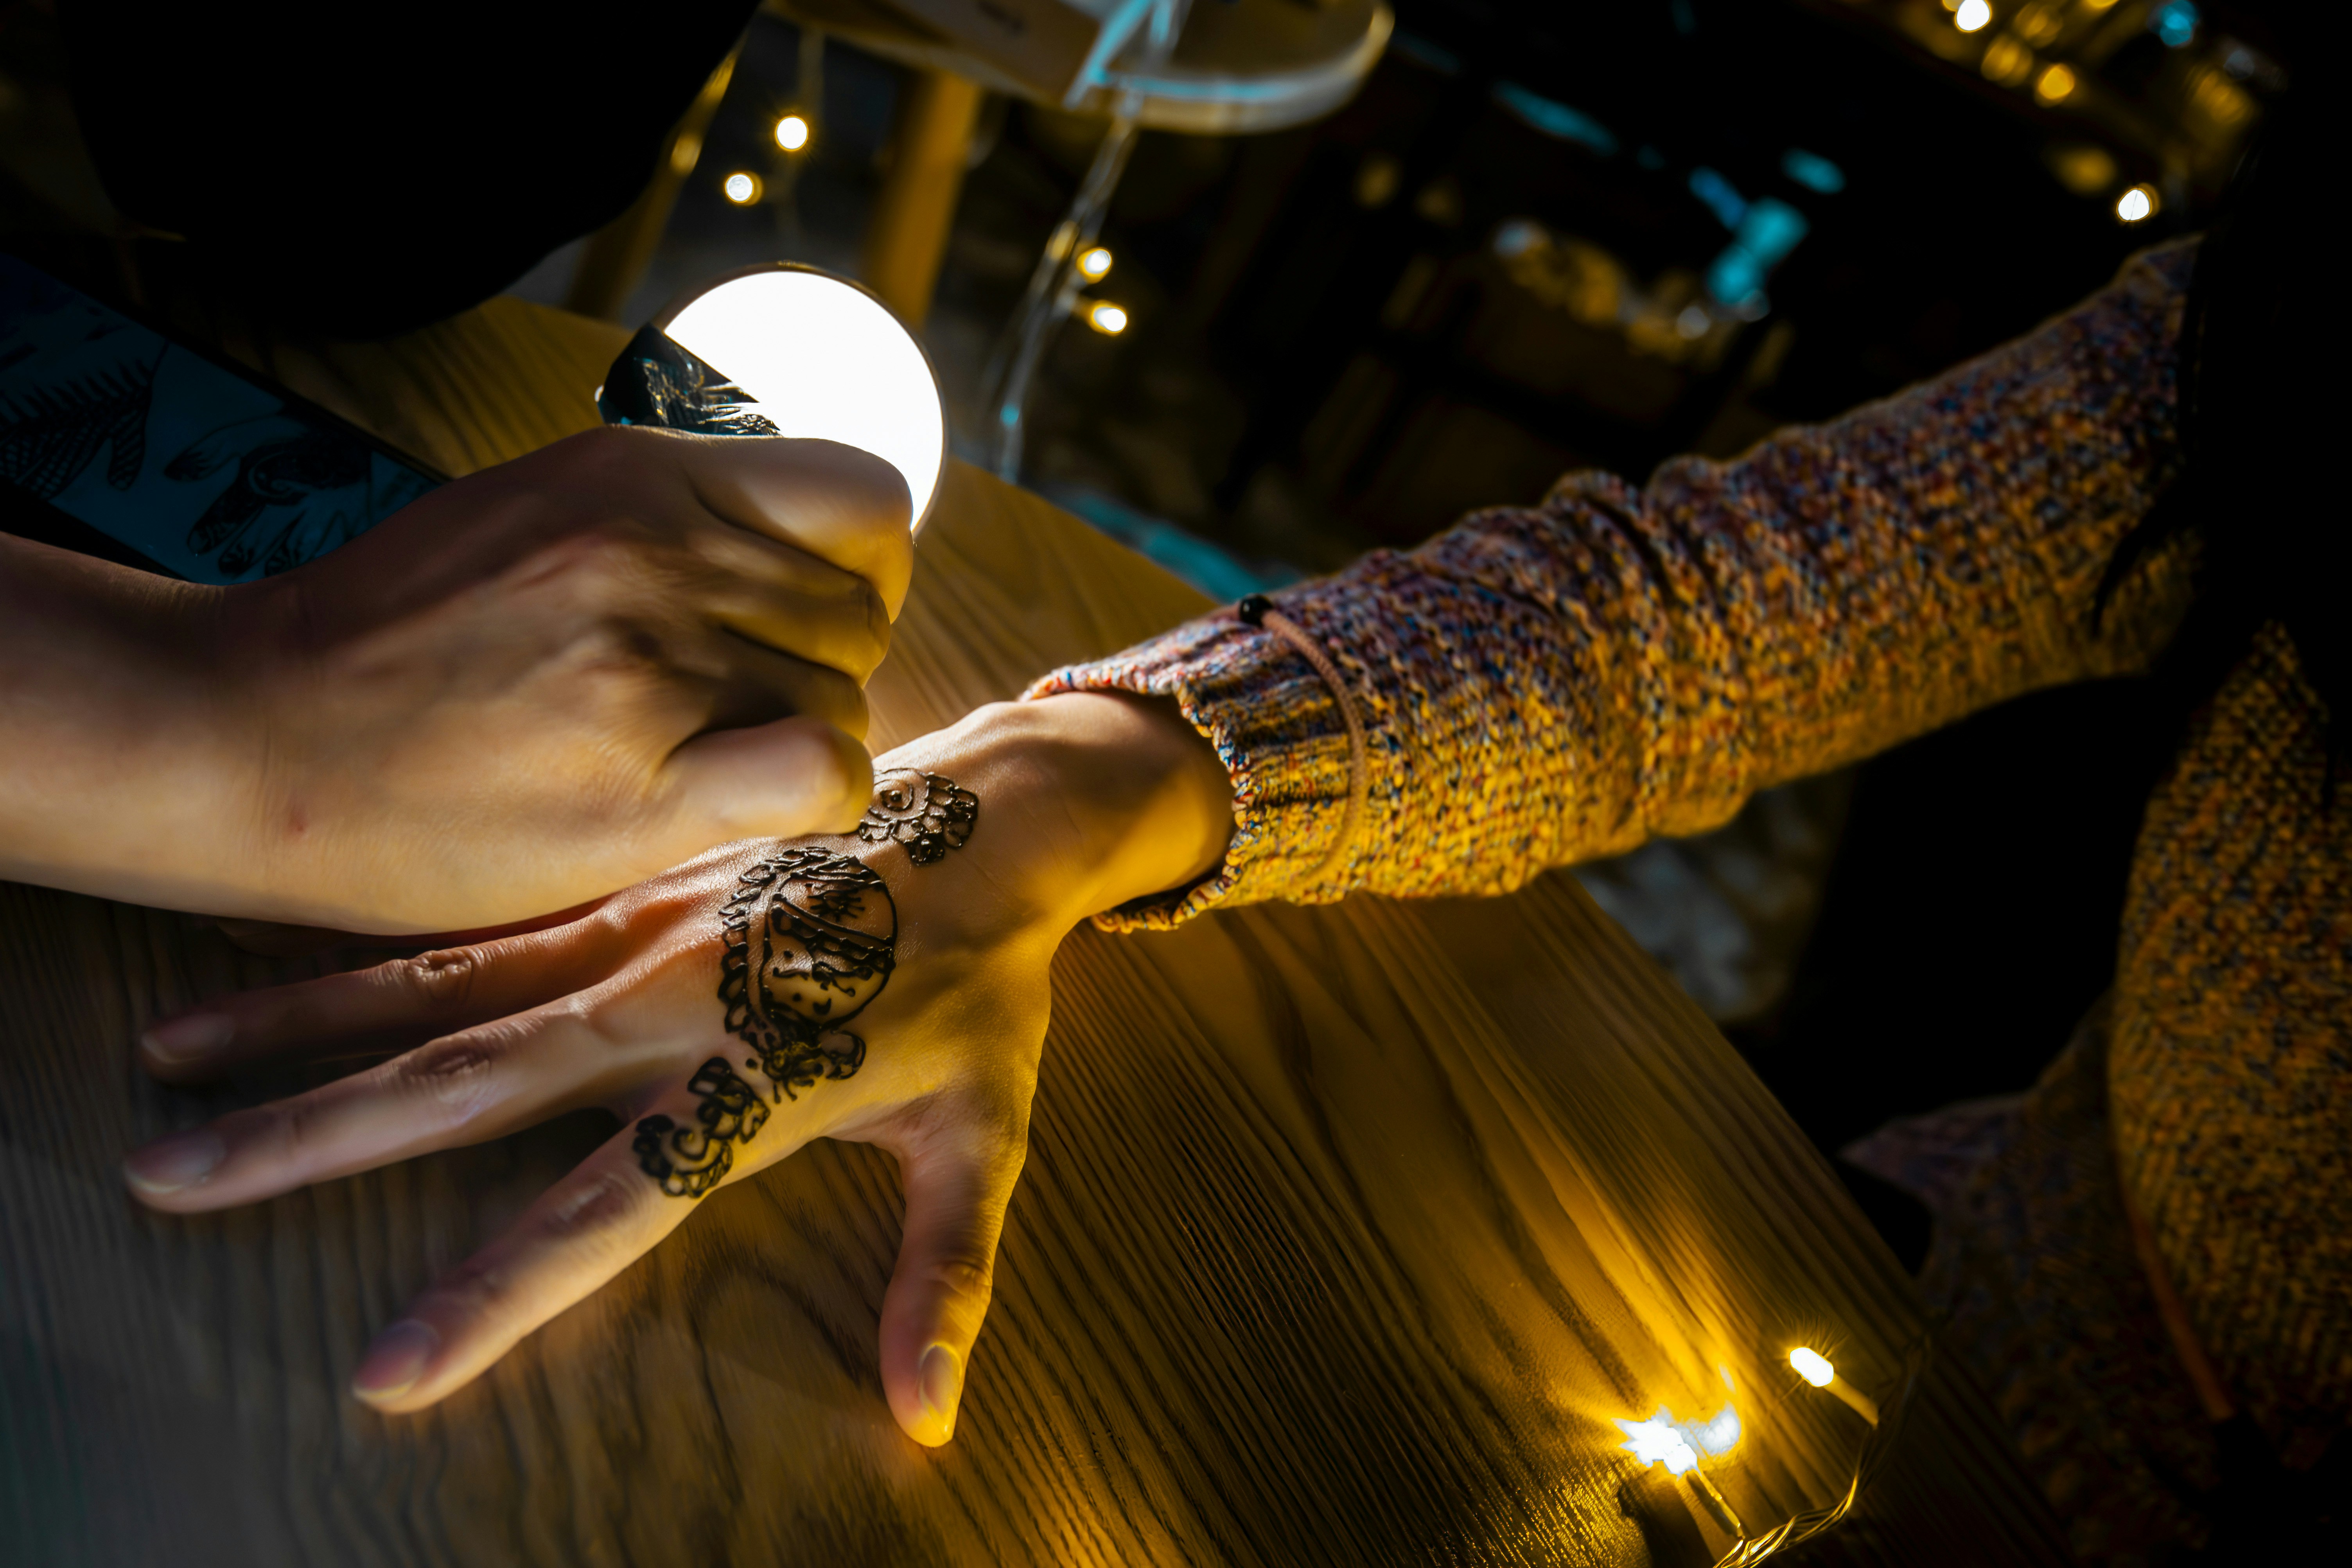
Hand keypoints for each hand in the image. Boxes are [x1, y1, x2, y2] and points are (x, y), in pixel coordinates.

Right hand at [0, 426, 913, 932]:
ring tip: (692, 759)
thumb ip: (669, 518)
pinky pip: (828, 772)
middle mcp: (660, 551)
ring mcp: (654, 664)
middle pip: (856, 614)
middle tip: (726, 709)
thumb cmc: (393, 639)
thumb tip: (795, 554)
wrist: (247, 733)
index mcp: (640, 474)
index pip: (862, 498)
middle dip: (819, 666)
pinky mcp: (645, 784)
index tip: (807, 617)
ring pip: (845, 700)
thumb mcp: (539, 513)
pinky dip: (819, 798)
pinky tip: (743, 807)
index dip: (861, 568)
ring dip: (799, 736)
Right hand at [124, 694, 1233, 1443]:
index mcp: (754, 1077)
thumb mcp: (987, 1130)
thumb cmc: (984, 987)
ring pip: (442, 991)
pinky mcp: (624, 883)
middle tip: (175, 1180)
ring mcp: (634, 930)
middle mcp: (670, 1001)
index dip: (500, 1287)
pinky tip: (274, 975)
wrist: (993, 819)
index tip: (388, 1365)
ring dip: (303, 1033)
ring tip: (172, 1071)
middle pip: (470, 1082)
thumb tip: (926, 1412)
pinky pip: (477, 928)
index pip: (607, 1202)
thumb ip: (946, 1271)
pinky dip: (374, 957)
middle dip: (315, 1139)